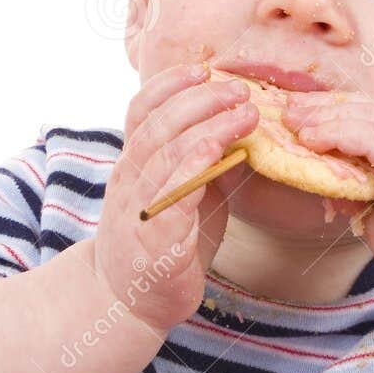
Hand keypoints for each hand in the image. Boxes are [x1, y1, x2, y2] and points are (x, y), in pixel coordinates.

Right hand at [96, 62, 258, 334]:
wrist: (128, 303)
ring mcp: (140, 210)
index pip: (141, 111)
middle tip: (239, 88)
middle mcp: (130, 181)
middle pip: (158, 124)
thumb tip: (239, 130)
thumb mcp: (183, 195)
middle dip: (200, 99)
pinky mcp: (156, 241)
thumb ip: (202, 164)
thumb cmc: (161, 246)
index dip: (169, 86)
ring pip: (166, 153)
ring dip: (208, 126)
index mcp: (133, 165)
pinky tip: (217, 152)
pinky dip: (194, 168)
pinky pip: (173, 197)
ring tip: (245, 113)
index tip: (203, 69)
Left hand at [281, 91, 373, 283]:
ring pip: (371, 116)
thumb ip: (360, 189)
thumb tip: (325, 179)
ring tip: (292, 121)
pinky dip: (338, 134)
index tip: (307, 114)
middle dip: (329, 106)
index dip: (343, 110)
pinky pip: (372, 135)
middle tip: (289, 109)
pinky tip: (311, 139)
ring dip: (327, 117)